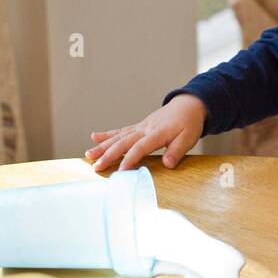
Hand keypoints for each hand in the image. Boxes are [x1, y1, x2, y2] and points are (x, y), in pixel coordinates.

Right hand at [85, 94, 206, 171]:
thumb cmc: (189, 123)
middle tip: (96, 166)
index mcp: (158, 132)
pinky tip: (94, 137)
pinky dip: (107, 134)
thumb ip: (177, 150)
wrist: (188, 105)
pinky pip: (120, 130)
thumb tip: (167, 164)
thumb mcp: (189, 137)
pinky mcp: (139, 126)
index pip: (140, 147)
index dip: (130, 159)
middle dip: (108, 155)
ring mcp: (140, 126)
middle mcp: (145, 128)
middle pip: (124, 142)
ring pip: (118, 136)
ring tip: (88, 155)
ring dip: (102, 146)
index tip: (120, 172)